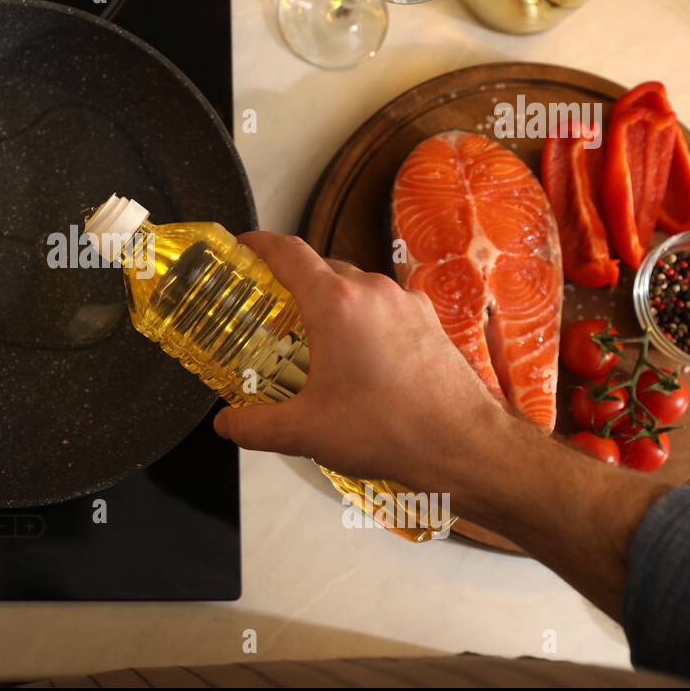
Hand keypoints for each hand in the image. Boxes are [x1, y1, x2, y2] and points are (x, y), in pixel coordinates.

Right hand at [212, 232, 505, 489]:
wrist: (464, 446)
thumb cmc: (388, 430)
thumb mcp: (305, 433)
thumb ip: (254, 426)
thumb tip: (225, 424)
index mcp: (334, 303)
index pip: (287, 252)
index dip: (258, 244)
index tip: (241, 248)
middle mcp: (371, 291)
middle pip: (320, 267)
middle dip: (291, 283)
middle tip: (269, 310)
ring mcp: (405, 303)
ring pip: (354, 287)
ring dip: (329, 303)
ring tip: (313, 340)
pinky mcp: (428, 321)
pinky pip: (383, 307)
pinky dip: (361, 320)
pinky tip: (358, 358)